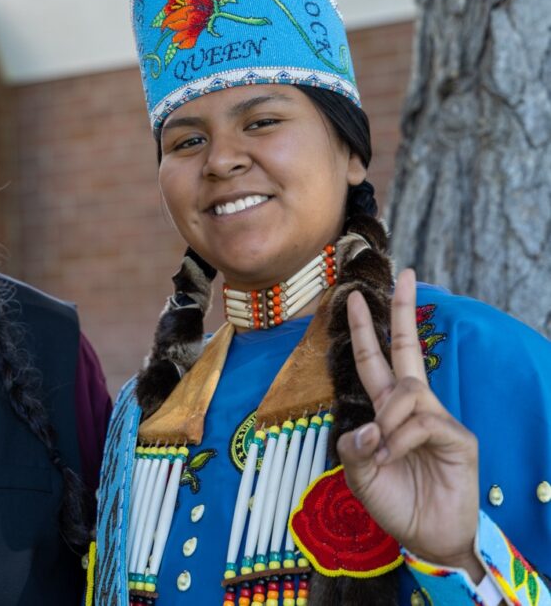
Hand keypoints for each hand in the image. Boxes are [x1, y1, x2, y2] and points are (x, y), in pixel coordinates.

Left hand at [336, 269, 482, 578]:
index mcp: (386, 411)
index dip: (364, 331)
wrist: (426, 537)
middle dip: (403, 311)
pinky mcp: (458, 438)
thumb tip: (369, 425)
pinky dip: (401, 439)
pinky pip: (422, 422)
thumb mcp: (358, 474)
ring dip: (388, 422)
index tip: (353, 297)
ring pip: (407, 393)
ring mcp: (437, 419)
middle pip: (406, 349)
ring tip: (385, 453)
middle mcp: (412, 407)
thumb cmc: (394, 501)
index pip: (375, 361)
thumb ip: (352, 447)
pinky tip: (396, 457)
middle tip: (408, 274)